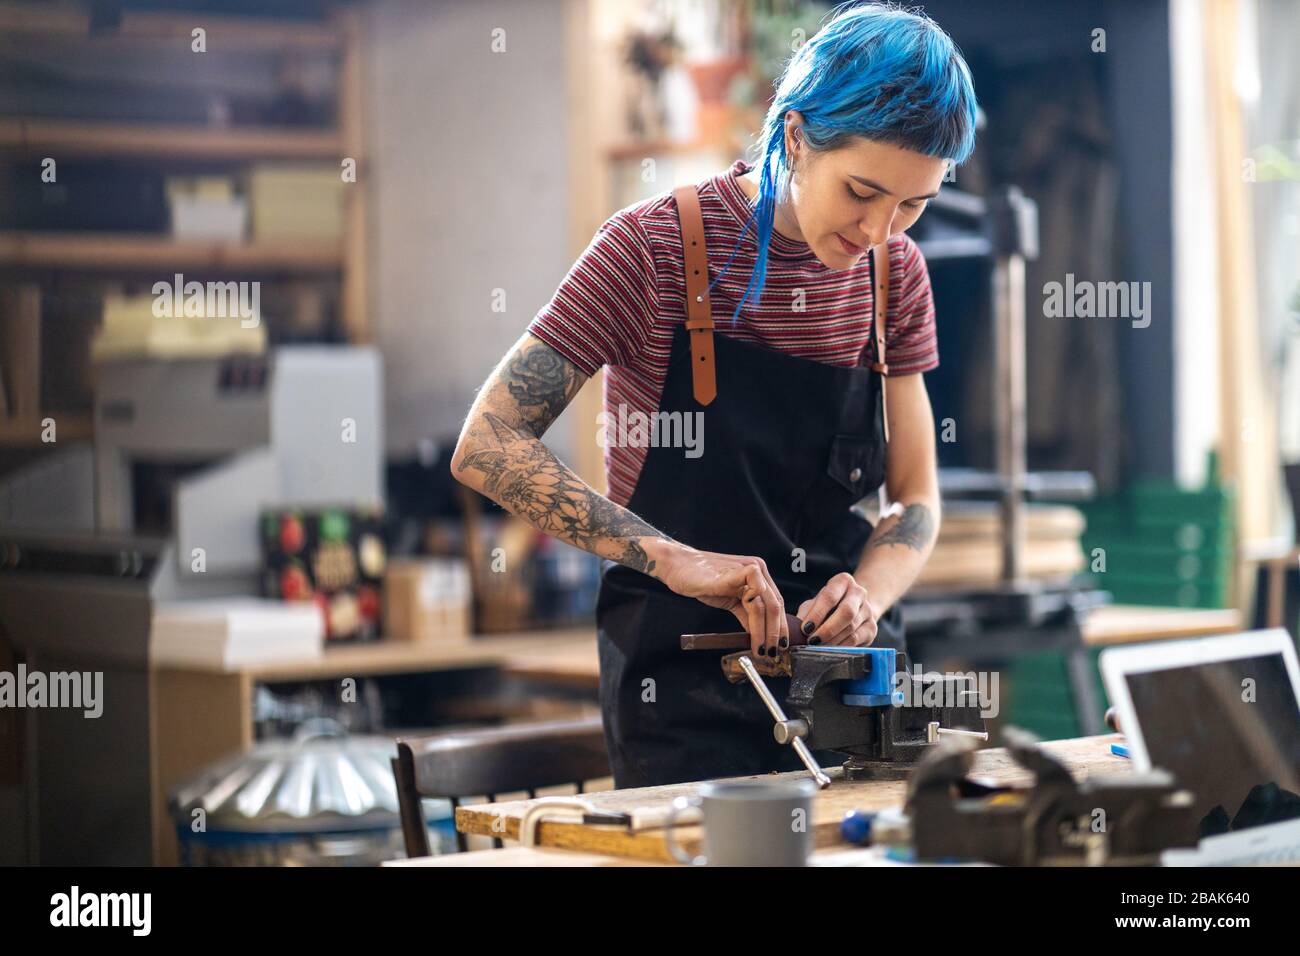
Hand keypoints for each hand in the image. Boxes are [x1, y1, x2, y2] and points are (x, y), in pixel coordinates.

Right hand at [651, 541, 788, 656]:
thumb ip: (745, 614)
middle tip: (772, 653)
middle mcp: (758, 569)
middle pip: (776, 605)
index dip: (779, 627)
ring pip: (767, 604)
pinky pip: (756, 593)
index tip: (777, 646)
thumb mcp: (729, 600)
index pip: (776, 604)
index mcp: (758, 574)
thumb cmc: (700, 580)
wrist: (678, 567)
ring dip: (765, 631)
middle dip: (775, 633)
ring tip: (761, 649)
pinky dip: (757, 616)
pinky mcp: (736, 572)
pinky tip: (752, 633)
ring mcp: (748, 569)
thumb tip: (758, 635)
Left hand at [796, 572, 877, 646]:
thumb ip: (806, 613)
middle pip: (846, 612)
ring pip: (851, 628)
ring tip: (818, 648)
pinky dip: (841, 647)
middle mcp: (859, 593)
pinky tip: (830, 650)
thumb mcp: (815, 603)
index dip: (817, 614)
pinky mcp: (872, 627)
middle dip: (827, 629)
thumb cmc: (828, 606)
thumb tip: (794, 630)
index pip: (830, 596)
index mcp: (843, 581)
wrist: (855, 609)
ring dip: (832, 640)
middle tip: (812, 641)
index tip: (805, 629)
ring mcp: (868, 610)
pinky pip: (856, 639)